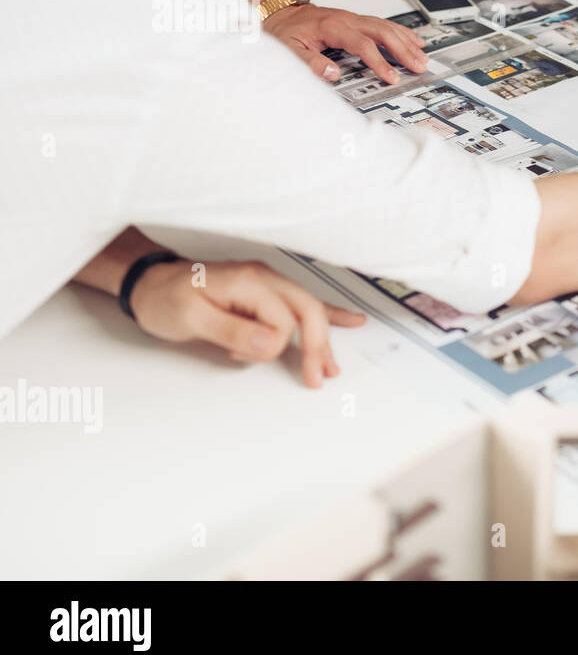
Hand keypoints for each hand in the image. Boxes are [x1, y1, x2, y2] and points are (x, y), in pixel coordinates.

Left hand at [130, 259, 365, 387]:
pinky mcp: (266, 293)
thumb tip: (271, 342)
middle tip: (319, 377)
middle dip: (318, 345)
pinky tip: (350, 321)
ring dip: (323, 339)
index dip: (270, 345)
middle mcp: (264, 278)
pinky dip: (328, 315)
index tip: (242, 356)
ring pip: (309, 310)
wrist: (150, 284)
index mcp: (248, 281)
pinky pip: (302, 304)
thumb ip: (232, 329)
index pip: (282, 319)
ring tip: (331, 367)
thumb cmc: (164, 299)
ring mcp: (268, 283)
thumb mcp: (190, 318)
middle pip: (308, 310)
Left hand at [264, 3, 428, 83]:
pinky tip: (414, 41)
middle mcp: (348, 20)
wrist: (282, 11)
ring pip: (387, 27)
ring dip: (407, 42)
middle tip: (419, 66)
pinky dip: (402, 33)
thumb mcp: (289, 49)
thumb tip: (333, 74)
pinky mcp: (357, 21)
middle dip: (403, 50)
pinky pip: (384, 25)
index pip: (363, 45)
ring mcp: (354, 18)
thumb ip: (310, 62)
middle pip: (383, 32)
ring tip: (422, 57)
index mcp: (333, 27)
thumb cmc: (285, 30)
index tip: (392, 77)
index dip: (379, 62)